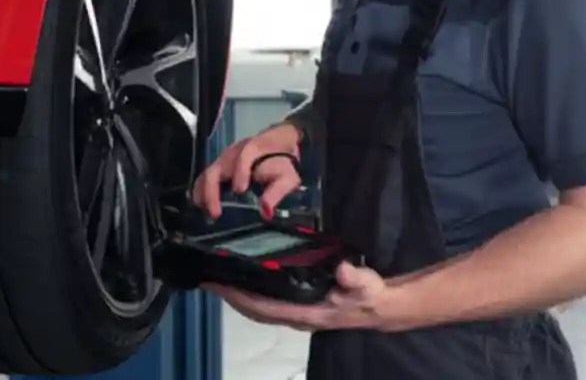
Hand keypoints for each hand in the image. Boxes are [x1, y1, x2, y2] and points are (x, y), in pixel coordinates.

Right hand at [190, 122, 301, 219]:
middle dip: (212, 192)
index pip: (243, 156)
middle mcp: (233, 153)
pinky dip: (202, 191)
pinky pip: (206, 177)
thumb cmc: (284, 163)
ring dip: (203, 194)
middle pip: (216, 170)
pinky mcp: (219, 165)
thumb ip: (277, 192)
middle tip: (215, 213)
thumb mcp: (288, 178)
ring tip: (205, 211)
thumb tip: (265, 211)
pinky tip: (202, 205)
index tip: (239, 191)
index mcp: (253, 150)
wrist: (280, 144)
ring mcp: (223, 158)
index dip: (239, 172)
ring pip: (207, 174)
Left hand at [204, 261, 412, 332]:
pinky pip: (266, 303)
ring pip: (257, 309)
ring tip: (216, 278)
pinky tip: (240, 280)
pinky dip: (249, 295)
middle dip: (229, 296)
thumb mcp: (366, 284)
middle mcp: (295, 316)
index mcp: (306, 313)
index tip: (218, 285)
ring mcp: (295, 313)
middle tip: (206, 278)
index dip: (240, 298)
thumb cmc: (369, 294)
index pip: (264, 307)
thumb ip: (355, 278)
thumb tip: (343, 270)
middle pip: (253, 310)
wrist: (379, 307)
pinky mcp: (298, 306)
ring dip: (236, 296)